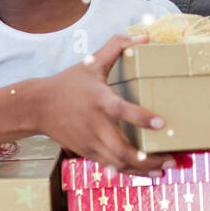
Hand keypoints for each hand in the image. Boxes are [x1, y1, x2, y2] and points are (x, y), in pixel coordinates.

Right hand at [35, 34, 172, 176]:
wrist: (36, 107)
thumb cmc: (68, 83)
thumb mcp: (91, 62)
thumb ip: (117, 46)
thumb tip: (145, 37)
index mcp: (99, 100)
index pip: (122, 110)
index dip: (142, 118)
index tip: (162, 123)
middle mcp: (95, 125)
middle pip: (122, 149)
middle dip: (149, 159)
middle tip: (172, 159)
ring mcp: (91, 143)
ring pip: (119, 163)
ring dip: (144, 170)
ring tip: (166, 169)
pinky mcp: (88, 153)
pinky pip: (112, 167)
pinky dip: (131, 173)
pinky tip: (149, 173)